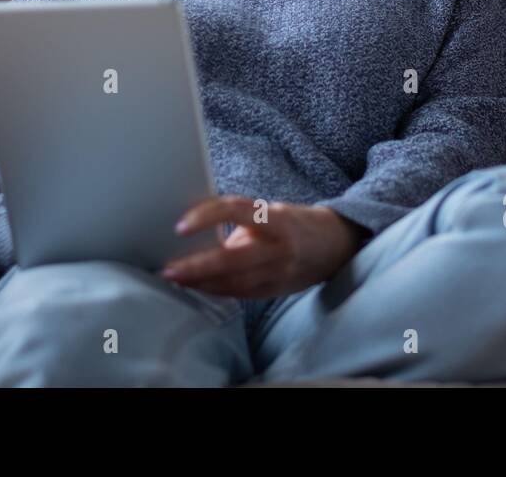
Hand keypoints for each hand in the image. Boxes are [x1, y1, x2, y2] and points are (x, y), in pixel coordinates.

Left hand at [161, 196, 368, 298]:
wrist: (336, 245)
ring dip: (202, 282)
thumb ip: (240, 222)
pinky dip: (217, 290)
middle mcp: (280, 247)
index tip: (180, 227)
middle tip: (169, 269)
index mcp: (276, 219)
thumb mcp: (271, 213)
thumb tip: (199, 232)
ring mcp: (280, 272)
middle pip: (232, 259)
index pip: (236, 211)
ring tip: (177, 279)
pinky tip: (199, 287)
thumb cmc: (294, 224)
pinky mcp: (278, 290)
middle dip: (197, 267)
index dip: (207, 216)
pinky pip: (242, 294)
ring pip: (235, 282)